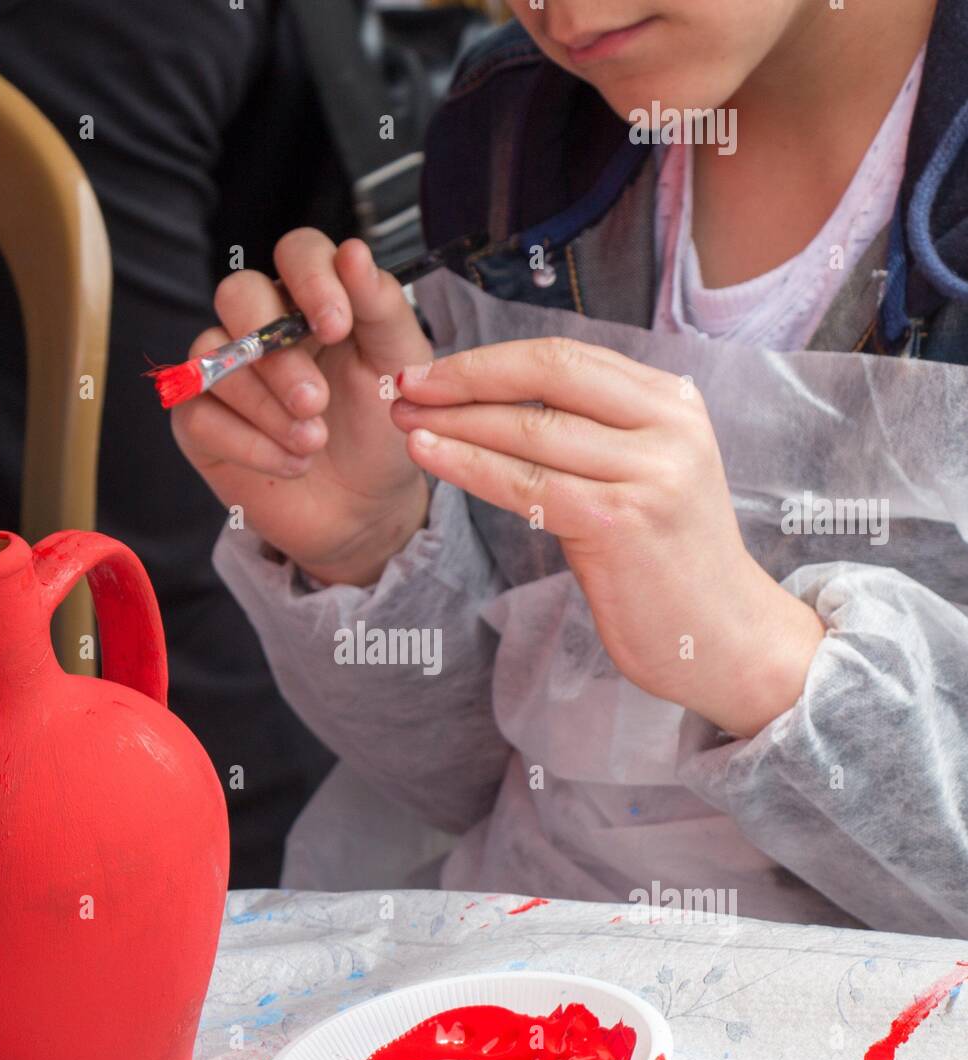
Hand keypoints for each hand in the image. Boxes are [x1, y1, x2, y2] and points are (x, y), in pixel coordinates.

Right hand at [172, 232, 430, 585]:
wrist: (367, 508)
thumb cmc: (381, 430)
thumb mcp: (397, 368)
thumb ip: (381, 307)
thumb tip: (352, 251)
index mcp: (313, 300)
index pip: (297, 252)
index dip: (311, 279)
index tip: (337, 328)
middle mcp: (261, 325)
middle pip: (238, 294)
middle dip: (278, 353)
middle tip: (316, 401)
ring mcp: (224, 371)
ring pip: (213, 356)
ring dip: (267, 407)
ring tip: (314, 443)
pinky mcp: (200, 423)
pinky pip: (198, 414)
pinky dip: (249, 443)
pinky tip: (292, 464)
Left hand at [391, 338, 824, 736]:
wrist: (724, 636)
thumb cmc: (671, 561)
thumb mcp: (647, 474)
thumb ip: (595, 432)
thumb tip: (501, 400)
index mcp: (673, 401)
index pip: (566, 356)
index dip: (490, 358)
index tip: (433, 369)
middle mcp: (667, 425)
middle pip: (546, 374)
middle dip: (463, 377)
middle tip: (403, 385)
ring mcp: (648, 471)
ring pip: (529, 429)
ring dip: (454, 421)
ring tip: (403, 421)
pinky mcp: (620, 521)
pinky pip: (525, 484)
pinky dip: (468, 465)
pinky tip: (429, 454)